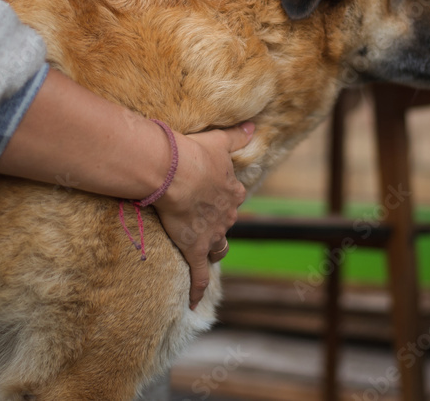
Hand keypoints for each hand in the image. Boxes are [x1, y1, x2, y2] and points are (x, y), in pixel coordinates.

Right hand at [153, 122, 252, 308]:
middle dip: (217, 224)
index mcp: (233, 191)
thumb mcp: (219, 141)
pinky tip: (195, 303)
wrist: (174, 171)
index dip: (223, 197)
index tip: (212, 195)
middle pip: (227, 224)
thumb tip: (254, 126)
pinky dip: (199, 289)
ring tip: (203, 253)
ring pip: (218, 248)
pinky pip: (200, 275)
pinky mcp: (195, 249)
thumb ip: (237, 136)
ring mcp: (212, 235)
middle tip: (201, 221)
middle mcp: (227, 215)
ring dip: (213, 250)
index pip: (234, 197)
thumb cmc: (194, 153)